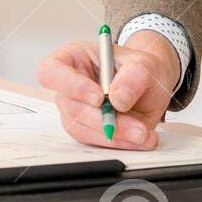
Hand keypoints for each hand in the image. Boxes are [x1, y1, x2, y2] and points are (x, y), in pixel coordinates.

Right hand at [36, 30, 179, 149]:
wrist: (149, 87)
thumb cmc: (139, 69)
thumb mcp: (145, 64)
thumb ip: (134, 76)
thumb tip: (118, 98)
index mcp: (73, 58)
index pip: (52, 71)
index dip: (71, 86)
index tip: (99, 97)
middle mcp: (69, 86)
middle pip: (71, 108)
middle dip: (103, 120)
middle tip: (135, 126)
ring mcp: (75, 110)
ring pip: (83, 129)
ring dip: (115, 135)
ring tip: (143, 132)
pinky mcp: (87, 130)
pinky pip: (95, 141)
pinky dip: (119, 143)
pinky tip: (139, 138)